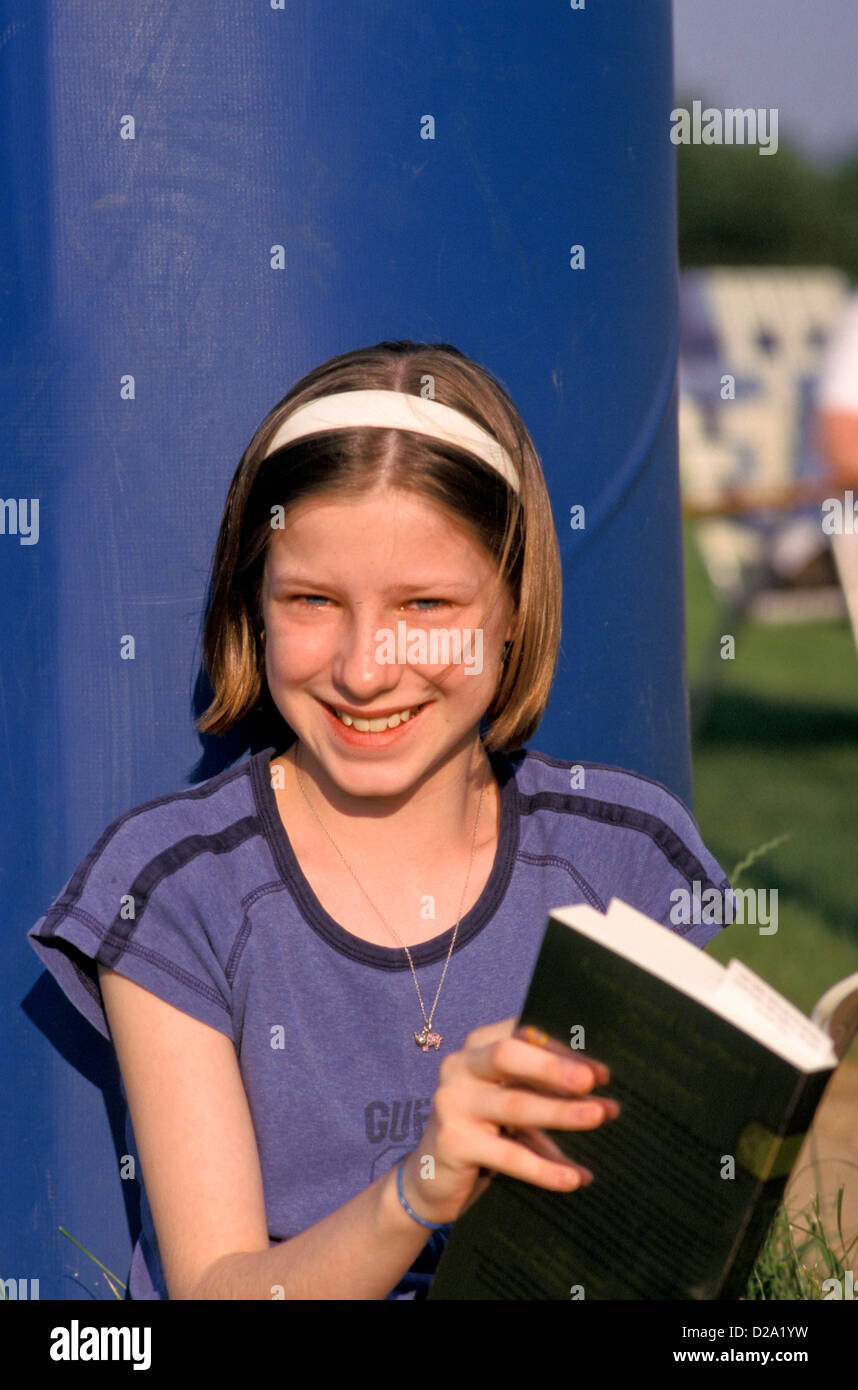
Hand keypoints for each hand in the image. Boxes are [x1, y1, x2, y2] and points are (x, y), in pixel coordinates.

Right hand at [399, 1016, 618, 1224]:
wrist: (431, 1176)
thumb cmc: (485, 1129)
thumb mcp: (513, 1101)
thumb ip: (547, 1094)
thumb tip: (607, 1103)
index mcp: (478, 1046)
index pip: (521, 1034)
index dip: (562, 1050)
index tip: (601, 1073)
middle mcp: (460, 1066)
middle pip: (507, 1055)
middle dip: (553, 1067)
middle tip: (592, 1082)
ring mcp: (452, 1103)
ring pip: (514, 1105)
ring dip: (561, 1112)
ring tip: (598, 1116)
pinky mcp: (453, 1143)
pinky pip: (508, 1155)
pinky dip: (545, 1168)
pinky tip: (574, 1177)